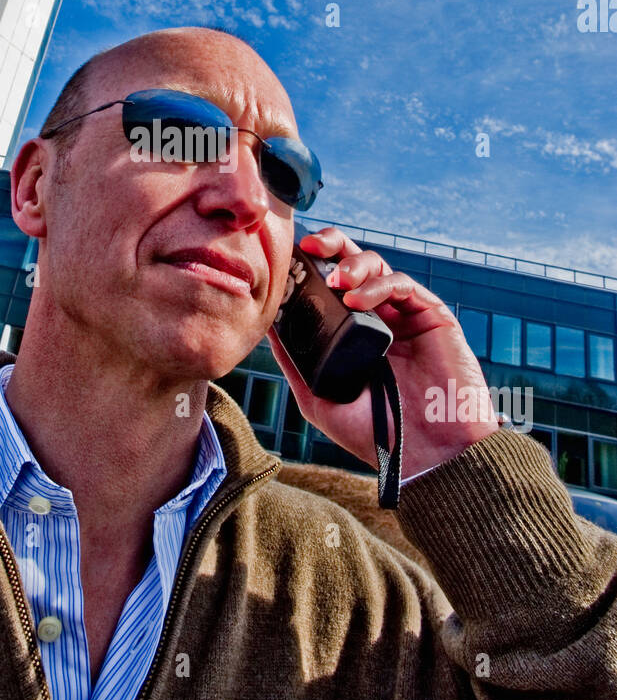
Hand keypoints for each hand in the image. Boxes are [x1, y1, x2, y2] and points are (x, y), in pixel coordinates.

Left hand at [267, 226, 499, 478]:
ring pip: (378, 266)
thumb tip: (266, 324)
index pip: (329, 286)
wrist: (426, 454)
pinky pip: (403, 285)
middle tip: (310, 246)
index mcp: (352, 332)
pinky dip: (377, 285)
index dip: (310, 267)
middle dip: (330, 245)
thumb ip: (295, 361)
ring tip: (335, 281)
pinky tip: (356, 300)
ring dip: (352, 265)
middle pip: (352, 264)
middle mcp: (378, 317)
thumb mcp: (318, 398)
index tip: (287, 260)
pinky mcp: (432, 315)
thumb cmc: (376, 434)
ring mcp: (404, 314)